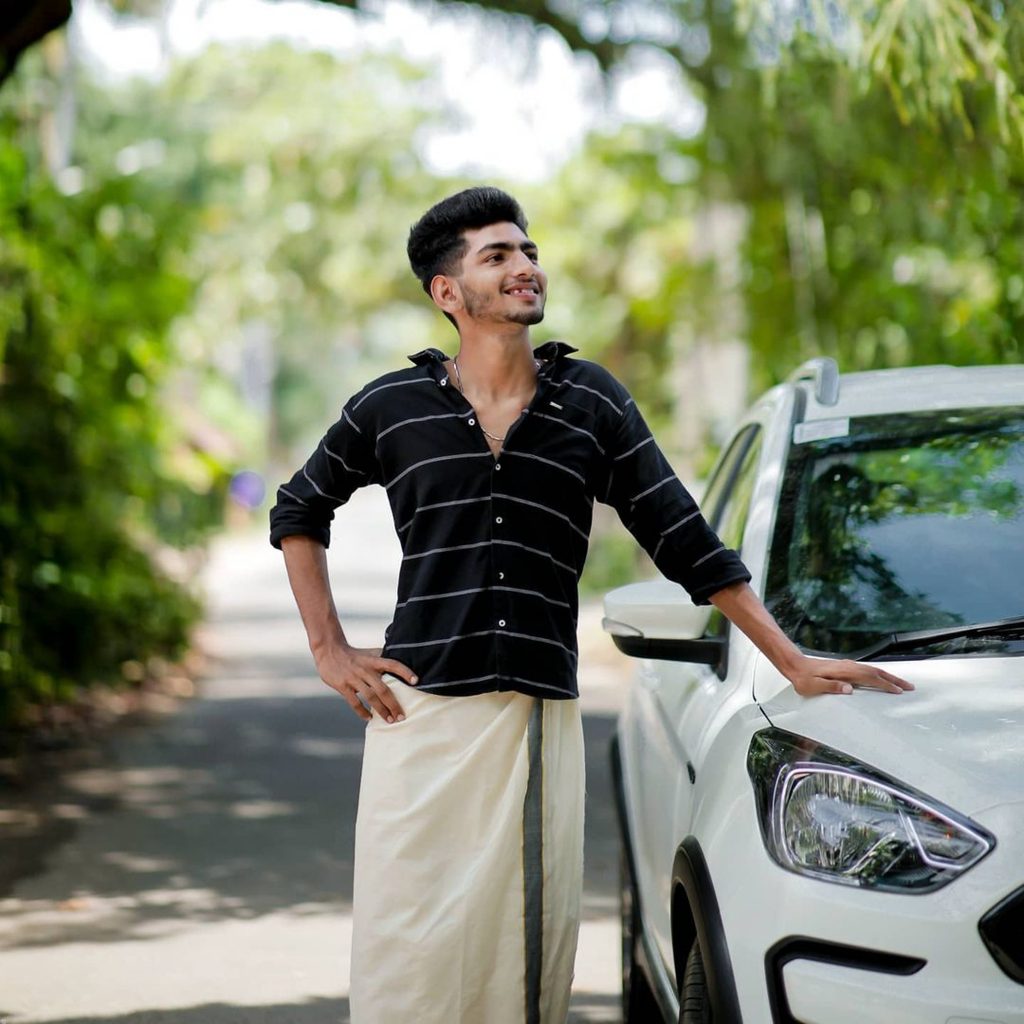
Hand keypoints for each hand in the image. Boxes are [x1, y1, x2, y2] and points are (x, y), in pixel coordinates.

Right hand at [314, 642, 417, 722]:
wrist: (329, 651)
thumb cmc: (354, 655)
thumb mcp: (369, 653)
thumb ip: (383, 659)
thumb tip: (402, 661)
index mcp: (373, 661)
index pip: (393, 664)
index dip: (405, 672)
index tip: (416, 681)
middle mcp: (365, 669)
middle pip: (383, 689)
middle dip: (394, 704)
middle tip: (402, 716)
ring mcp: (353, 678)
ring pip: (370, 697)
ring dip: (381, 710)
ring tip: (389, 720)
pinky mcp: (343, 686)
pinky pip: (354, 702)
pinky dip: (362, 712)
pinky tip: (369, 718)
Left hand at [786, 654, 914, 696]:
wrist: (796, 666)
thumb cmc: (803, 678)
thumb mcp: (813, 686)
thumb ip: (831, 687)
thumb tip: (849, 689)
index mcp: (843, 672)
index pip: (869, 677)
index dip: (885, 684)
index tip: (898, 691)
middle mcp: (848, 667)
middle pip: (876, 672)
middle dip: (894, 680)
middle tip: (910, 687)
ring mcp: (848, 666)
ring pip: (873, 670)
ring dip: (888, 677)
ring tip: (901, 684)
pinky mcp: (845, 668)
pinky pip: (867, 671)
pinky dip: (879, 675)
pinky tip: (882, 679)